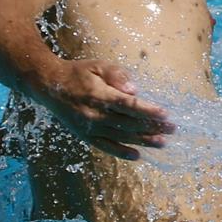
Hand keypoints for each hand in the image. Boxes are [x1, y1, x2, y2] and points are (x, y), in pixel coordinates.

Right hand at [38, 58, 174, 157]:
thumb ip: (116, 75)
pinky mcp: (85, 136)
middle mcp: (94, 115)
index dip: (148, 111)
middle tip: (172, 129)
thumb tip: (134, 90)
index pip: (128, 106)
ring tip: (162, 143)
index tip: (165, 114)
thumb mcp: (97, 65)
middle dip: (153, 127)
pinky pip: (106, 146)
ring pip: (121, 137)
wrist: (49, 85)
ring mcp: (89, 128)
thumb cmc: (78, 73)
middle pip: (128, 123)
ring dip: (143, 141)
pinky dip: (121, 152)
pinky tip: (136, 155)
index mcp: (99, 95)